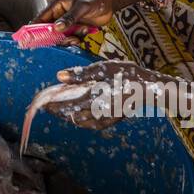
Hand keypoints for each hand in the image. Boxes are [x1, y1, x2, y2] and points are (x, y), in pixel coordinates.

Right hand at [35, 0, 114, 40]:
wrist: (111, 1)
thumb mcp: (82, 6)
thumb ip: (70, 17)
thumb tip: (56, 28)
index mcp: (57, 5)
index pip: (42, 18)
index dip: (35, 28)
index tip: (32, 39)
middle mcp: (61, 14)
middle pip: (51, 30)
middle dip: (57, 37)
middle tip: (67, 39)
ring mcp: (69, 23)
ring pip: (62, 36)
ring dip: (69, 38)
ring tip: (79, 34)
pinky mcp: (77, 29)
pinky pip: (73, 38)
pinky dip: (78, 38)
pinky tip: (86, 31)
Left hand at [45, 60, 168, 129]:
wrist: (151, 88)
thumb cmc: (127, 74)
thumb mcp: (104, 69)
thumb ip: (81, 74)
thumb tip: (59, 77)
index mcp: (94, 98)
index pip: (67, 104)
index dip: (54, 104)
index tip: (43, 103)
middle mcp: (99, 112)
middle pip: (72, 114)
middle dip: (59, 111)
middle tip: (47, 108)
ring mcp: (107, 118)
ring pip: (83, 121)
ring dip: (70, 116)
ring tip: (60, 111)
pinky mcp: (115, 119)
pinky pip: (96, 125)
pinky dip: (85, 122)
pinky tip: (81, 118)